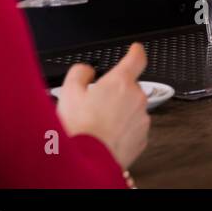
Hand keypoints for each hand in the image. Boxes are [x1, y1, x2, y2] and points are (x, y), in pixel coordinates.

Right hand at [56, 43, 150, 170]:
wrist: (87, 161)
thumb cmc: (79, 129)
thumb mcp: (69, 92)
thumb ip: (80, 73)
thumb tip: (87, 71)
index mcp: (120, 82)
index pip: (136, 58)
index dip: (135, 51)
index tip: (136, 49)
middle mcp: (136, 97)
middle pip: (129, 88)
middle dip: (116, 94)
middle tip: (95, 106)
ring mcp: (141, 118)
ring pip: (131, 109)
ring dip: (119, 113)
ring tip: (97, 125)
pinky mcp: (142, 137)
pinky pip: (132, 128)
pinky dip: (122, 130)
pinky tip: (105, 136)